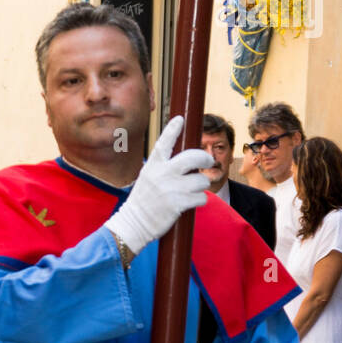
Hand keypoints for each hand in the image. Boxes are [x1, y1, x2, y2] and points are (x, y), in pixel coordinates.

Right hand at [104, 116, 212, 255]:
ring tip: (192, 191)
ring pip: (201, 179)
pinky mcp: (178, 204)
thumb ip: (163, 167)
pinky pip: (202, 197)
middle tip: (207, 161)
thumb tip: (187, 159)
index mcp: (153, 165)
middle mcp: (161, 174)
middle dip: (205, 157)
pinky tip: (191, 203)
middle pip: (193, 157)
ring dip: (201, 185)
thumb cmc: (143, 200)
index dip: (173, 129)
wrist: (134, 223)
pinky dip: (200, 200)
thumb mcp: (147, 178)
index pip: (164, 143)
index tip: (180, 119)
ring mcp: (170, 189)